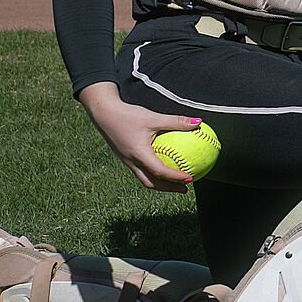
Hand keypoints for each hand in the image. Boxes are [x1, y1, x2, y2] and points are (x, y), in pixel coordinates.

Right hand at [75, 82, 200, 191]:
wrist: (103, 113)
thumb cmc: (128, 115)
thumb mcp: (154, 117)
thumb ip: (176, 121)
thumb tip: (198, 122)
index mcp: (138, 154)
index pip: (159, 172)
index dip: (175, 177)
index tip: (190, 178)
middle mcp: (131, 161)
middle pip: (151, 183)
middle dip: (168, 188)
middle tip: (185, 188)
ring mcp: (126, 161)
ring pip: (144, 179)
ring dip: (160, 184)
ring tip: (176, 182)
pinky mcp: (124, 157)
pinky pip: (140, 170)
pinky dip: (153, 173)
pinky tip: (163, 165)